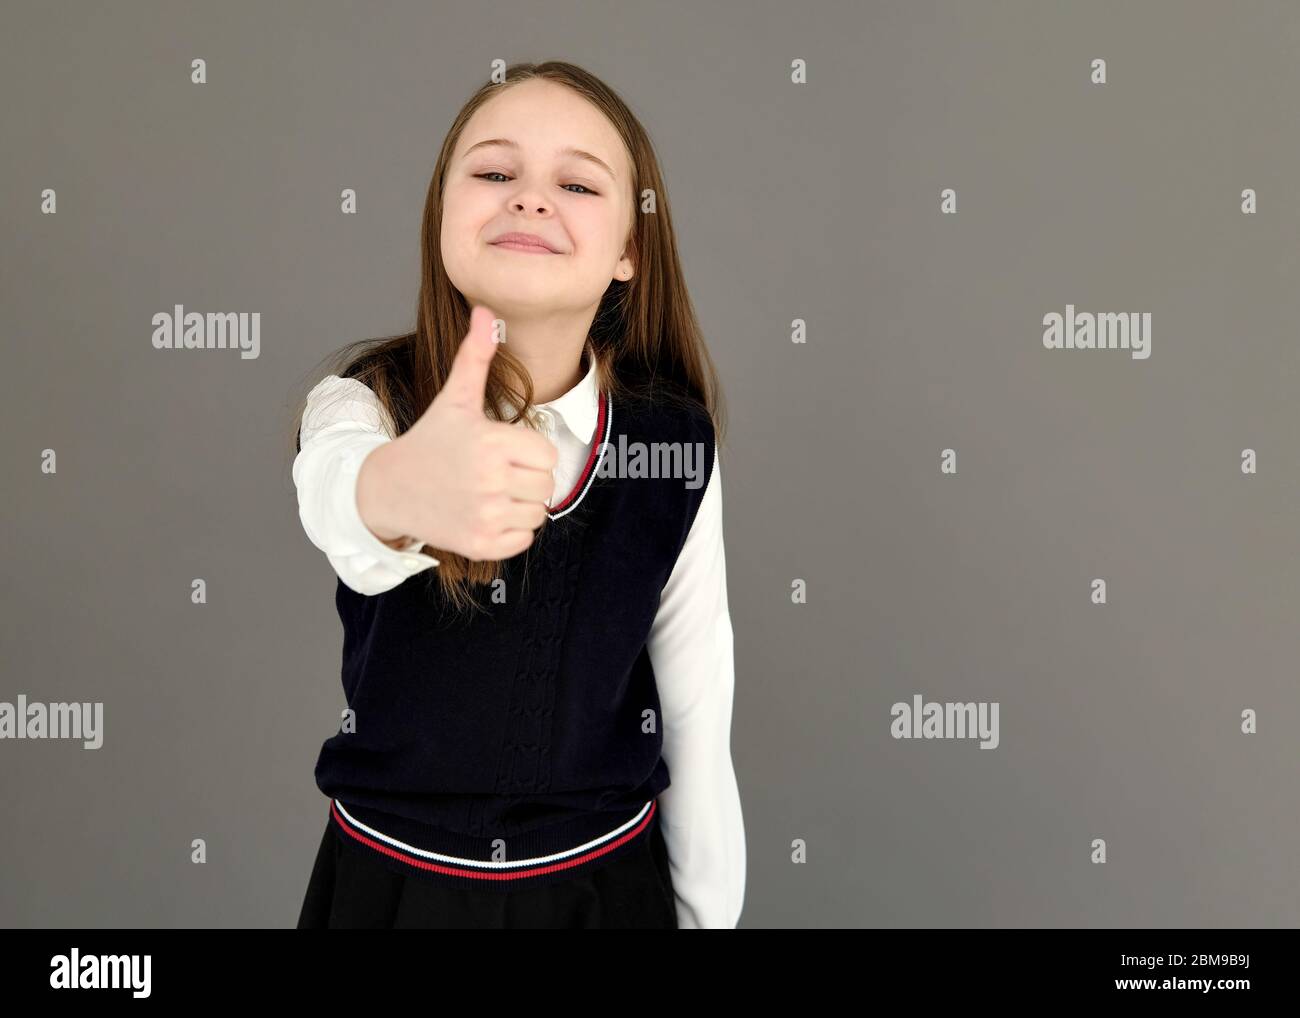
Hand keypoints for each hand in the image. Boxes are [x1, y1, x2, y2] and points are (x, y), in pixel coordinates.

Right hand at [358, 305, 557, 561]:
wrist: (389, 488)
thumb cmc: (430, 441)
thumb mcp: (454, 400)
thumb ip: (475, 357)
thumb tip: (485, 312)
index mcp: (491, 443)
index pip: (547, 454)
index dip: (529, 451)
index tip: (503, 450)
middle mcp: (489, 481)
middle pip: (546, 485)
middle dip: (527, 479)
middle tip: (496, 473)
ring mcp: (484, 515)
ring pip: (538, 514)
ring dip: (521, 506)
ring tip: (491, 493)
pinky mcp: (480, 544)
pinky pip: (524, 540)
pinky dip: (511, 532)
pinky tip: (485, 514)